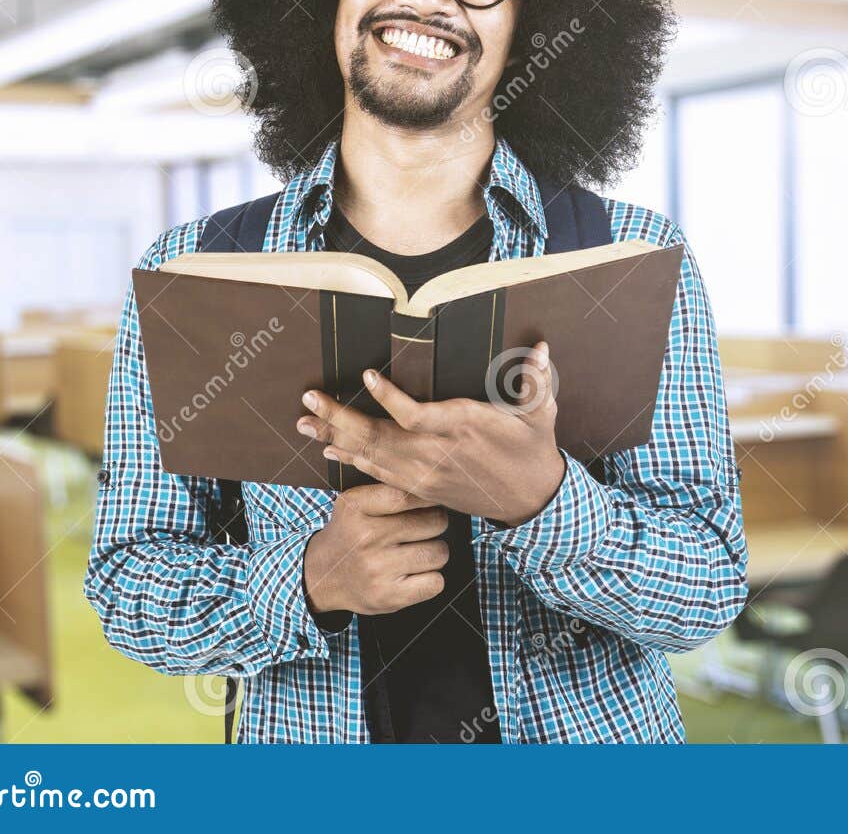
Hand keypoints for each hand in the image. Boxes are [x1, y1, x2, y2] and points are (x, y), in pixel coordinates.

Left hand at [296, 342, 566, 526]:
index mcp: (462, 427)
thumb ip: (536, 379)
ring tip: (304, 423)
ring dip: (335, 439)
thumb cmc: (533, 450)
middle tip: (307, 399)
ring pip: (371, 456)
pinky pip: (378, 474)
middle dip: (338, 417)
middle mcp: (436, 452)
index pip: (415, 414)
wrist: (531, 500)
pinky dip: (351, 461)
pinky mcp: (421, 488)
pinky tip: (329, 451)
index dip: (388, 397)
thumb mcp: (541, 413)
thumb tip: (543, 347)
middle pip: (378, 436)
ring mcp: (425, 474)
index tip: (366, 375)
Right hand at [303, 483, 450, 615]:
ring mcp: (376, 569)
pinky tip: (414, 574)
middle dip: (434, 524)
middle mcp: (365, 537)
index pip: (408, 495)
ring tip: (416, 552)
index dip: (429, 498)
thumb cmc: (351, 533)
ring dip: (434, 553)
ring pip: (439, 553)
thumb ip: (391, 489)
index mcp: (356, 506)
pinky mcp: (387, 597)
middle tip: (420, 529)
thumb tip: (437, 488)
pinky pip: (435, 583)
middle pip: (434, 523)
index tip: (431, 501)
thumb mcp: (356, 502)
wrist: (322, 575)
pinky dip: (431, 579)